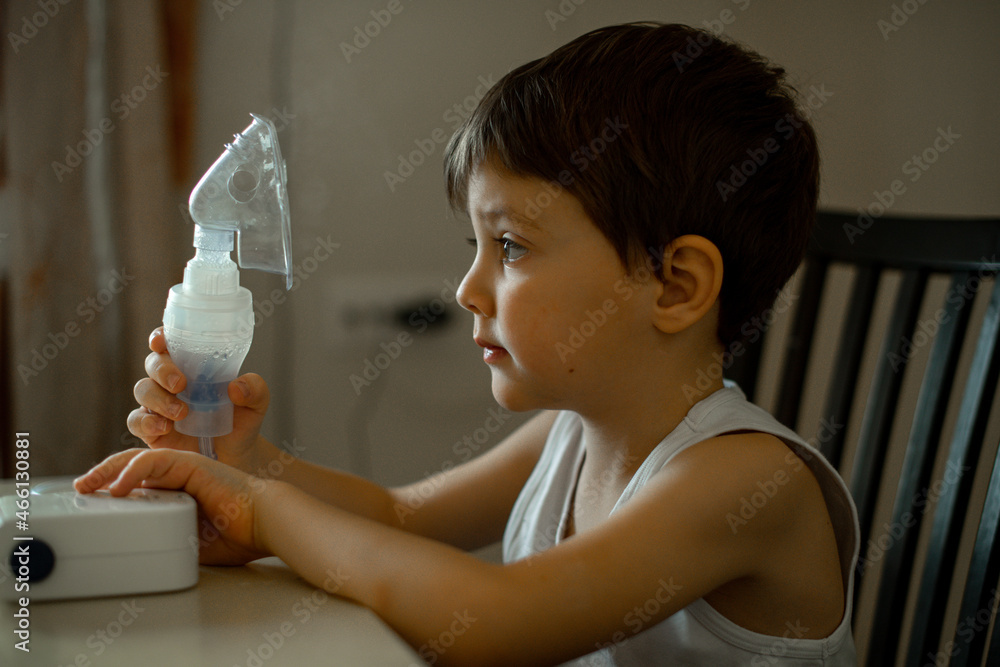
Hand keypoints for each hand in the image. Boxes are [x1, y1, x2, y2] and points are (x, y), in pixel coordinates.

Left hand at [74, 448, 269, 565]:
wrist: (265, 522)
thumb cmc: (238, 535)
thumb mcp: (191, 540)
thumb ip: (168, 534)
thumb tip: (141, 548)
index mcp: (181, 491)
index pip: (141, 482)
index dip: (116, 486)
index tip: (94, 500)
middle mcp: (180, 474)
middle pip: (133, 466)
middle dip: (103, 475)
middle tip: (83, 488)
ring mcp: (185, 466)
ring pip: (138, 459)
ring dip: (109, 470)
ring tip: (89, 484)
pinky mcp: (191, 463)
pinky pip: (154, 460)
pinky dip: (133, 471)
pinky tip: (119, 487)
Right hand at [130, 327, 269, 471]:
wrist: (235, 454)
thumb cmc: (241, 419)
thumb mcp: (257, 402)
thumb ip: (254, 389)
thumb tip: (236, 387)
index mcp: (193, 365)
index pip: (171, 343)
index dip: (160, 338)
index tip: (161, 342)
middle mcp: (171, 380)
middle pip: (153, 363)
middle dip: (163, 370)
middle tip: (181, 384)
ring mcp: (158, 403)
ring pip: (142, 390)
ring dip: (158, 398)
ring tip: (181, 413)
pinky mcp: (151, 428)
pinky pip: (136, 420)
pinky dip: (146, 422)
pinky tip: (164, 428)